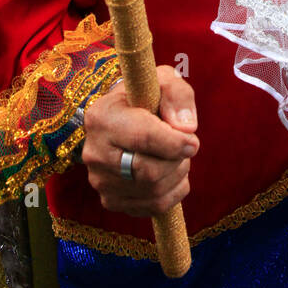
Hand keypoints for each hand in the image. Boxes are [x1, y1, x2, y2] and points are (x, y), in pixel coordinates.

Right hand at [82, 65, 198, 216]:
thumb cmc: (146, 96)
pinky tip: (173, 173)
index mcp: (101, 116)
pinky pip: (153, 207)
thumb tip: (186, 128)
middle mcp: (94, 151)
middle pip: (148, 171)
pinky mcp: (111, 200)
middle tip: (186, 146)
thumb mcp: (163, 80)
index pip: (142, 138)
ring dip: (177, 174)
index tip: (193, 141)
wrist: (126, 118)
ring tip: (177, 156)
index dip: (174, 143)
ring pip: (153, 191)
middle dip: (177, 160)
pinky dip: (173, 192)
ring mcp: (100, 180)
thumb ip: (177, 95)